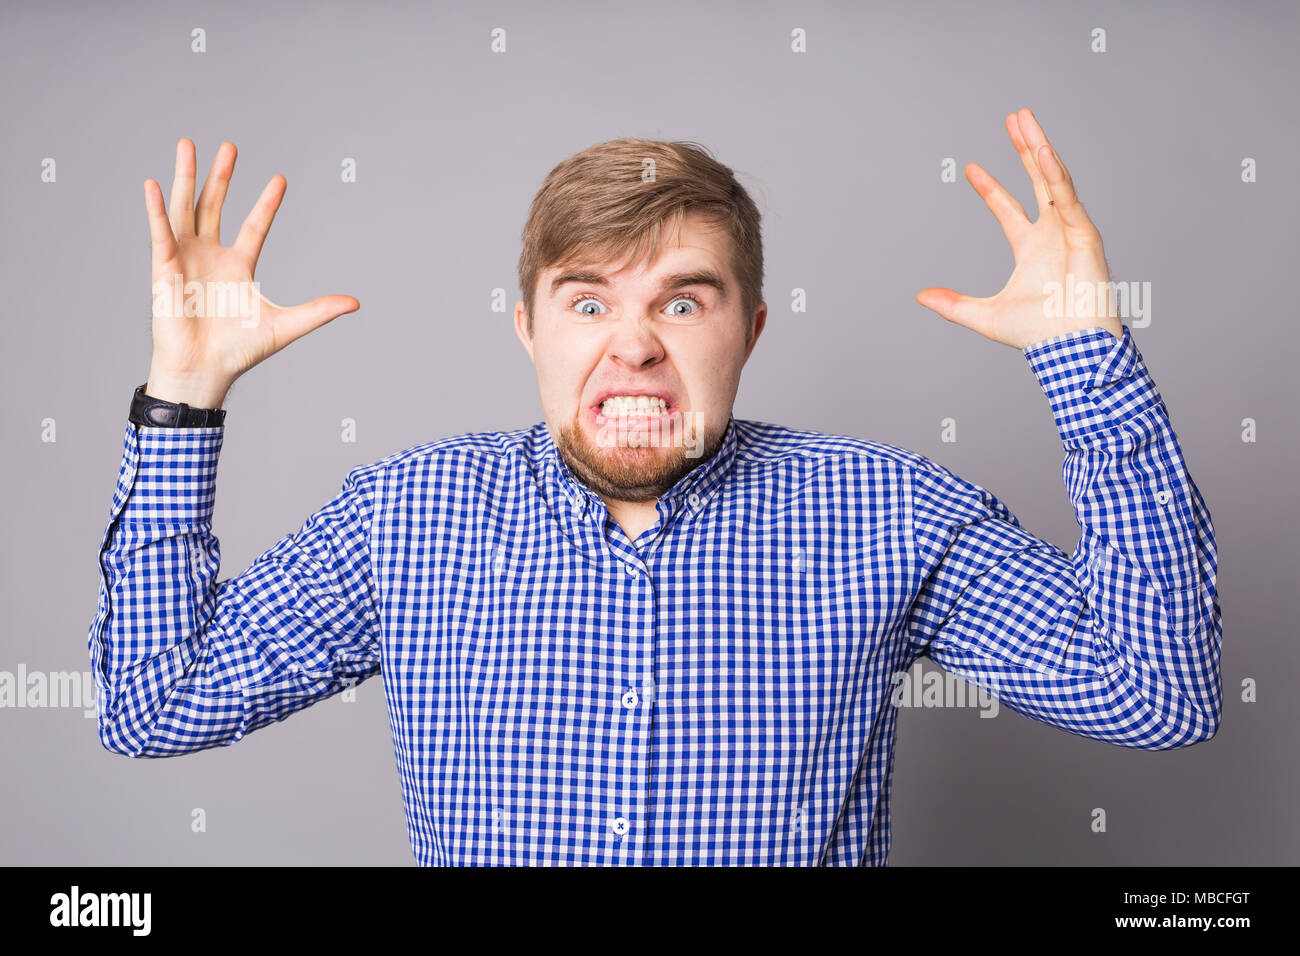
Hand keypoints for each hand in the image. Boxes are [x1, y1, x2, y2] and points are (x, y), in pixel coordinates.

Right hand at [143, 139, 359, 406]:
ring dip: (187, 177)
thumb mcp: (285, 326)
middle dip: (222, 177)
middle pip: (215, 206)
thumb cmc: (239, 351)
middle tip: (231, 146)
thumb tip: (355, 303)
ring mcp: (186, 259)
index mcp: (239, 267)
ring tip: (188, 145)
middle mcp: (211, 257)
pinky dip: (157, 209)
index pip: (254, 226)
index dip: (267, 203)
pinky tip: (154, 185)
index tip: (281, 178)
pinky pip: (160, 233)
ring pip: (186, 209)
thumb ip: (318, 311)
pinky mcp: (164, 268)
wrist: (205, 370)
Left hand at [915, 108, 1121, 349]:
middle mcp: (1051, 233)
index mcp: (1031, 248)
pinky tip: (1042, 151)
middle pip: (1037, 180)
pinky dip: (1055, 174)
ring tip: (1025, 120)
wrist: (1070, 348)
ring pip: (1053, 178)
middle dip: (1024, 149)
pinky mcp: (1085, 233)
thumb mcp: (984, 316)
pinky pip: (1068, 197)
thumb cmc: (1038, 334)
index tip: (970, 168)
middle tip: (1014, 118)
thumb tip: (921, 296)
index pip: (1008, 208)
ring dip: (1039, 148)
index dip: (990, 188)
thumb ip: (953, 305)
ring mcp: (1070, 230)